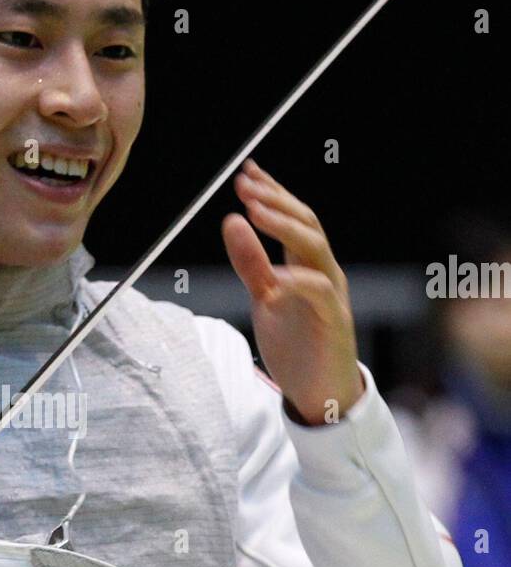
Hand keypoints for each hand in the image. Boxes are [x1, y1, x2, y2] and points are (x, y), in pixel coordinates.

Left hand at [221, 159, 365, 425]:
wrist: (320, 393)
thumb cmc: (296, 344)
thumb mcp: (264, 298)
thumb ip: (250, 263)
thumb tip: (231, 221)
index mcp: (306, 265)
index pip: (293, 218)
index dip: (272, 193)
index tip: (246, 172)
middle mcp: (324, 272)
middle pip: (307, 223)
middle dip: (276, 201)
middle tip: (245, 184)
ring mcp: (332, 295)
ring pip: (316, 249)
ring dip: (284, 227)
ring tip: (255, 211)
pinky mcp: (335, 322)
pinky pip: (320, 293)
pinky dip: (296, 281)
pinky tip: (273, 277)